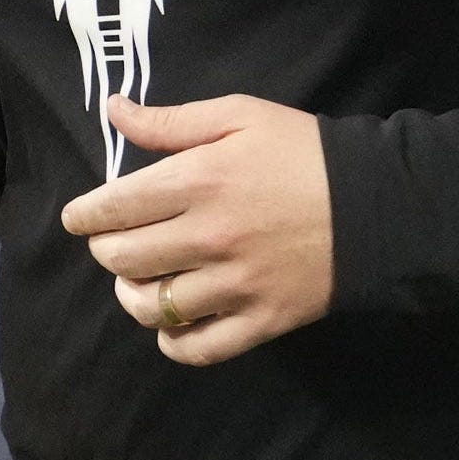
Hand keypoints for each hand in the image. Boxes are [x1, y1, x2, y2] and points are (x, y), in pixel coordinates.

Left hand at [60, 94, 334, 366]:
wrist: (380, 204)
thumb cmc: (303, 151)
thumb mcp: (238, 116)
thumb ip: (170, 122)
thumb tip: (113, 111)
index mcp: (196, 181)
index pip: (112, 207)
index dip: (84, 214)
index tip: (78, 218)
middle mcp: (207, 237)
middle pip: (123, 258)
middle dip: (106, 250)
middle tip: (113, 243)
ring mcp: (235, 285)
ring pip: (152, 308)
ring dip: (133, 296)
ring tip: (138, 283)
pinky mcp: (263, 320)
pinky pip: (199, 348)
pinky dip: (174, 343)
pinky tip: (171, 325)